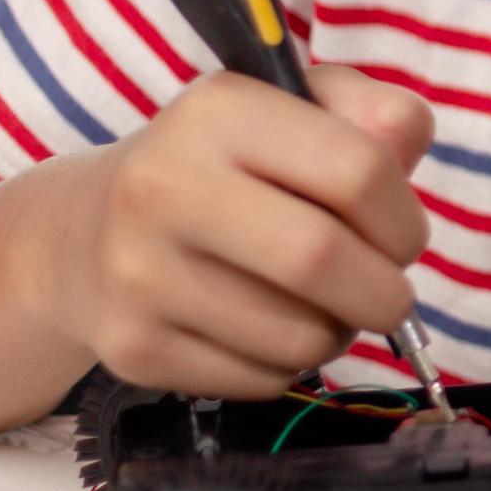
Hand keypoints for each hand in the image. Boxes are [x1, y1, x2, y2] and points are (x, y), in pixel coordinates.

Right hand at [44, 66, 432, 396]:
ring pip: (298, 336)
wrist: (86, 233)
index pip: (359, 170)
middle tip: (387, 293)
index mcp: (218, 111)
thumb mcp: (298, 109)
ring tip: (319, 305)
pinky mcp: (132, 348)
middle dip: (384, 292)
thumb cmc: (226, 166)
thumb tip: (404, 150)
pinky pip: (260, 380)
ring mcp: (139, 273)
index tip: (402, 235)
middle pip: (323, 260)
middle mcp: (163, 186)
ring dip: (337, 332)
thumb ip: (376, 117)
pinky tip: (264, 329)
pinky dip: (288, 366)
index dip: (403, 217)